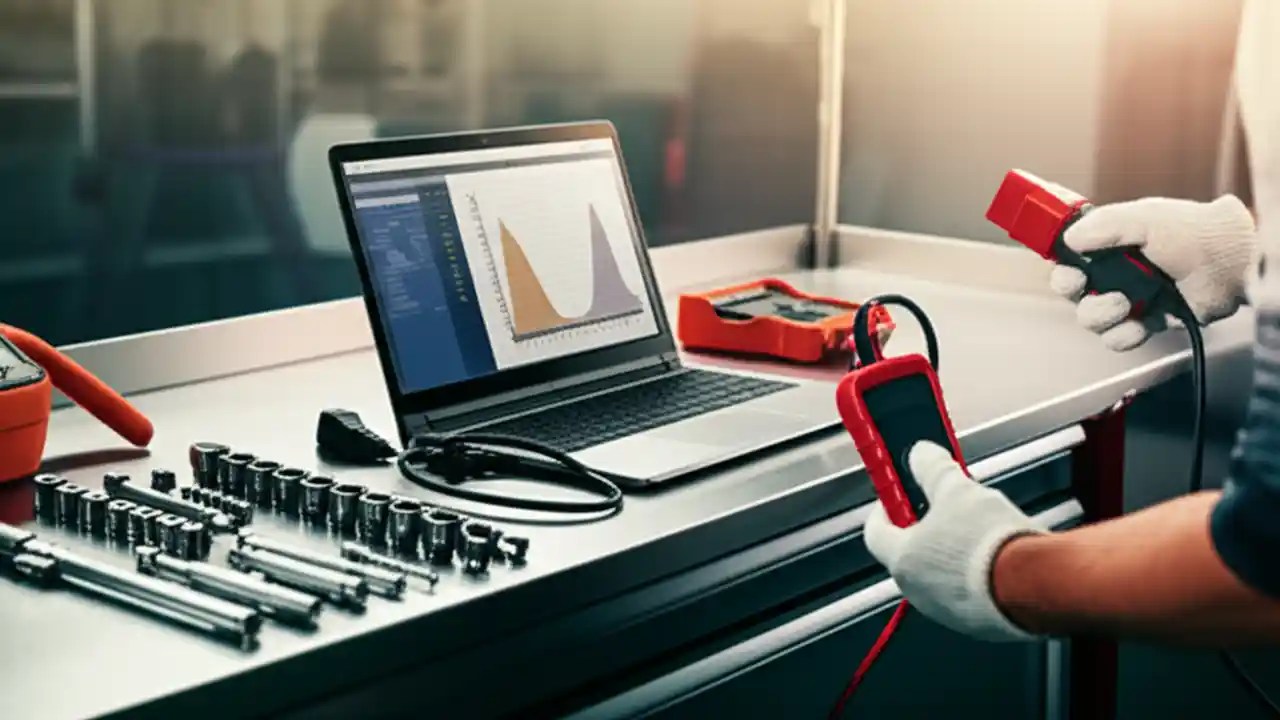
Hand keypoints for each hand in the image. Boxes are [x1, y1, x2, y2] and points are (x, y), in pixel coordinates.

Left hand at [863, 442, 1041, 641]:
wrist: (1035, 587)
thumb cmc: (990, 542)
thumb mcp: (957, 489)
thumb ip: (932, 470)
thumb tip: (920, 455)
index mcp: (902, 558)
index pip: (875, 532)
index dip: (886, 509)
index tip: (897, 495)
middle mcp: (917, 590)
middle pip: (909, 554)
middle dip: (926, 529)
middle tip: (946, 509)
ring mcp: (947, 611)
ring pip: (940, 575)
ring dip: (953, 554)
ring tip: (981, 533)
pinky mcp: (977, 624)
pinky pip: (968, 595)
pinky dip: (976, 577)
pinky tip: (999, 559)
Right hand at [1050, 195, 1255, 350]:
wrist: (1231, 262)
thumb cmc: (1194, 233)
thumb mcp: (1145, 218)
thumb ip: (1105, 225)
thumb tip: (1070, 238)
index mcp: (1109, 246)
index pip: (1069, 261)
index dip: (1062, 269)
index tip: (1067, 270)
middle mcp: (1115, 274)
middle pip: (1072, 293)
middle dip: (1075, 292)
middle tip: (1086, 286)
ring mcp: (1129, 300)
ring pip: (1090, 319)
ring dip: (1102, 313)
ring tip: (1126, 302)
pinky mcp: (1145, 324)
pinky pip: (1118, 339)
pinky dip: (1125, 333)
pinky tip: (1141, 320)